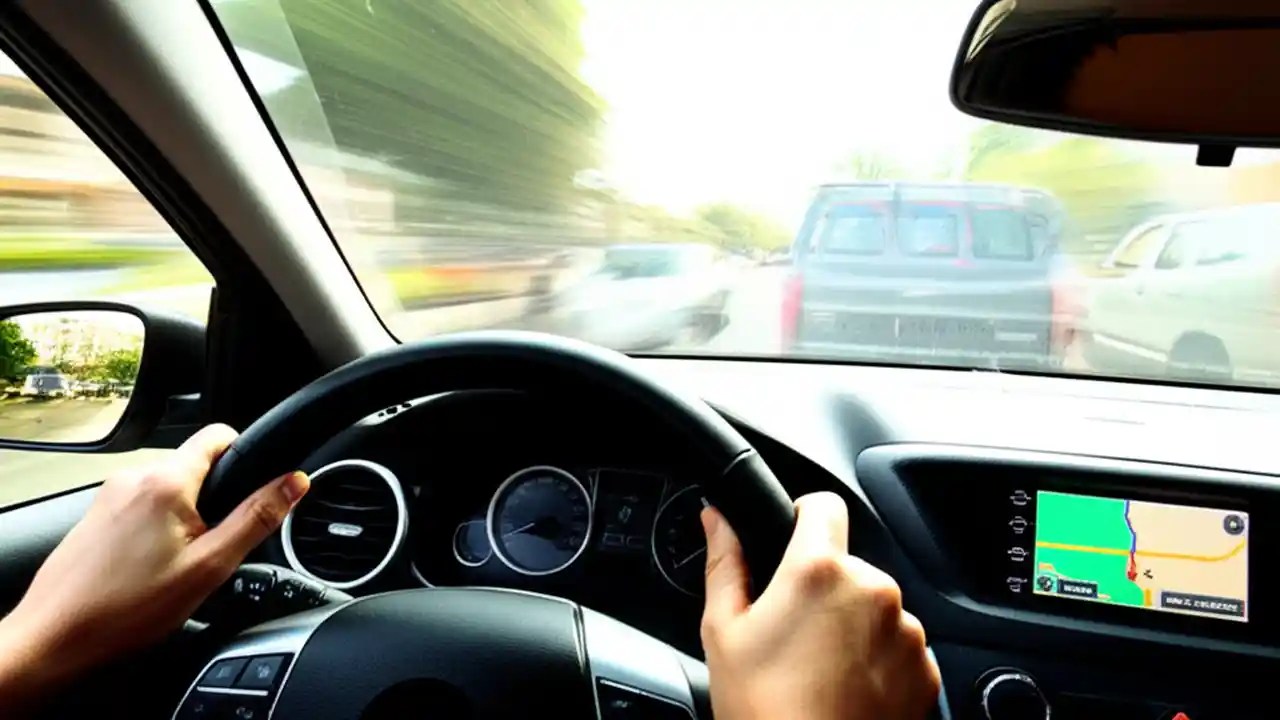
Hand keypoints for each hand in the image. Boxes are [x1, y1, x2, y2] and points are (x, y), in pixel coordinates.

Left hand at [0, 424, 308, 712]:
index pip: (220, 435)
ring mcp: (110, 494)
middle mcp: (134, 477)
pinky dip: (158, 529)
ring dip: (186, 517)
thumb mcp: (210, 566)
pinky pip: (144, 506)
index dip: (247, 456)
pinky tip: (151, 568)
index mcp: (166, 482)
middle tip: (211, 549)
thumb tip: (294, 483)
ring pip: (170, 489)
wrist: (56, 636)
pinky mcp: (97, 514)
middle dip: (215, 500)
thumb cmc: (127, 608)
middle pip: (196, 466)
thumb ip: (256, 518)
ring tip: (178, 565)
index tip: (255, 491)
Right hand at [700, 492, 940, 719]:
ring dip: (852, 624)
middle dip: (822, 587)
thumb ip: (725, 562)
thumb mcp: (723, 631)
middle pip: (846, 564)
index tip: (790, 541)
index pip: (822, 505)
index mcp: (818, 570)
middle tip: (790, 632)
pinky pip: (898, 644)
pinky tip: (843, 687)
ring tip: (817, 668)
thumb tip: (717, 518)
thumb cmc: (764, 709)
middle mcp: (872, 590)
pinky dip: (875, 658)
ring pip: (874, 606)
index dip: (802, 517)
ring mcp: (906, 631)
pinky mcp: (925, 668)